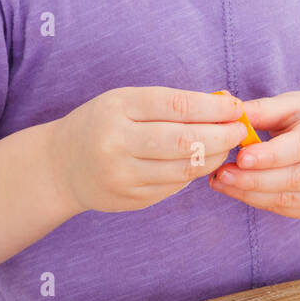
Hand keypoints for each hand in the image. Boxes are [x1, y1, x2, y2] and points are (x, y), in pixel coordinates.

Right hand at [52, 87, 248, 214]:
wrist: (59, 166)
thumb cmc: (102, 123)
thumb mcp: (125, 101)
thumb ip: (169, 103)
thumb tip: (223, 103)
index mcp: (118, 108)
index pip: (177, 105)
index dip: (213, 107)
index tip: (235, 106)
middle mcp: (117, 142)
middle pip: (185, 141)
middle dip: (222, 135)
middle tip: (240, 130)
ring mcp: (123, 175)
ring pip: (185, 169)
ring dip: (214, 156)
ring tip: (226, 145)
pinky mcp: (130, 199)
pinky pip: (174, 186)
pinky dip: (194, 173)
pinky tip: (201, 161)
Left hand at [210, 91, 299, 220]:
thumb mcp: (293, 103)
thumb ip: (263, 109)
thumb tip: (230, 110)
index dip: (271, 155)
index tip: (241, 157)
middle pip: (297, 177)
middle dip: (255, 179)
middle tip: (222, 173)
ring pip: (292, 199)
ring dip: (253, 194)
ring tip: (223, 182)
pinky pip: (292, 210)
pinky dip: (263, 203)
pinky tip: (240, 191)